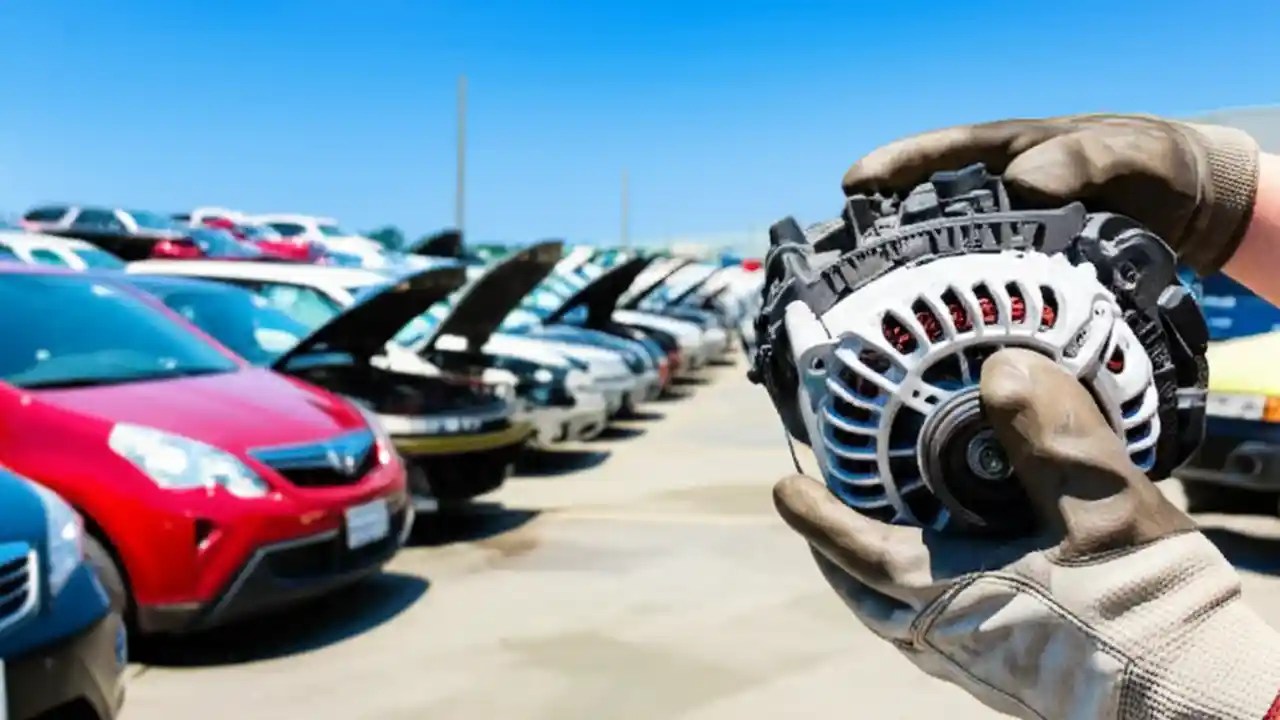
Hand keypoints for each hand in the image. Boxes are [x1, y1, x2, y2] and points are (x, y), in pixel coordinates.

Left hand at [774, 348, 1279, 719]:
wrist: (1197, 697)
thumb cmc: (1148, 610)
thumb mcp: (1100, 506)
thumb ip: (1050, 435)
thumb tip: (1003, 370)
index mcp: (952, 595)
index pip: (860, 550)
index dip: (819, 514)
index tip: (784, 486)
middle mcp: (953, 636)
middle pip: (869, 594)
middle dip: (837, 551)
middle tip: (819, 513)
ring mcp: (981, 662)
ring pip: (901, 617)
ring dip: (877, 575)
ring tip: (881, 538)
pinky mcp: (1013, 672)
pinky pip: (942, 628)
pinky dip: (924, 593)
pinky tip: (962, 570)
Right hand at [841, 114, 1259, 275]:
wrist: (1193, 209)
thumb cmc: (1152, 164)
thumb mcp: (1119, 153)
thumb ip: (1076, 161)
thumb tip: (1021, 185)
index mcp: (1006, 157)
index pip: (935, 157)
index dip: (889, 171)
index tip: (851, 188)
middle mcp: (994, 198)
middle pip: (922, 214)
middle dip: (881, 237)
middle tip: (844, 265)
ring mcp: (1005, 239)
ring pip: (943, 258)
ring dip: (909, 284)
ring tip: (871, 312)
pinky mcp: (1022, 279)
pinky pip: (978, 293)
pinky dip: (953, 314)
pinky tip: (932, 341)